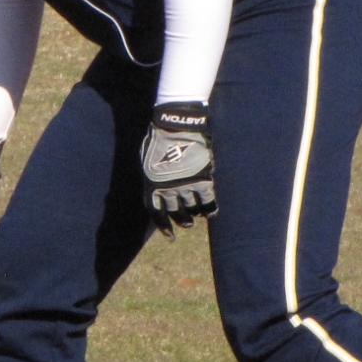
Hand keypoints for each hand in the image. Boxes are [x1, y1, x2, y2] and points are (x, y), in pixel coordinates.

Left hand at [141, 102, 216, 238]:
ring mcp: (186, 186)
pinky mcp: (202, 180)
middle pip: (175, 212)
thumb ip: (155, 173)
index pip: (157, 212)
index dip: (164, 226)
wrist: (177, 125)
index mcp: (152, 184)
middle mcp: (168, 189)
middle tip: (187, 223)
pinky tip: (212, 212)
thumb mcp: (148, 157)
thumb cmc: (160, 136)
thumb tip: (159, 182)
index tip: (171, 236)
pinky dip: (210, 209)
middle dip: (182, 220)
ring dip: (195, 214)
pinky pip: (208, 202)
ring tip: (199, 216)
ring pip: (192, 209)